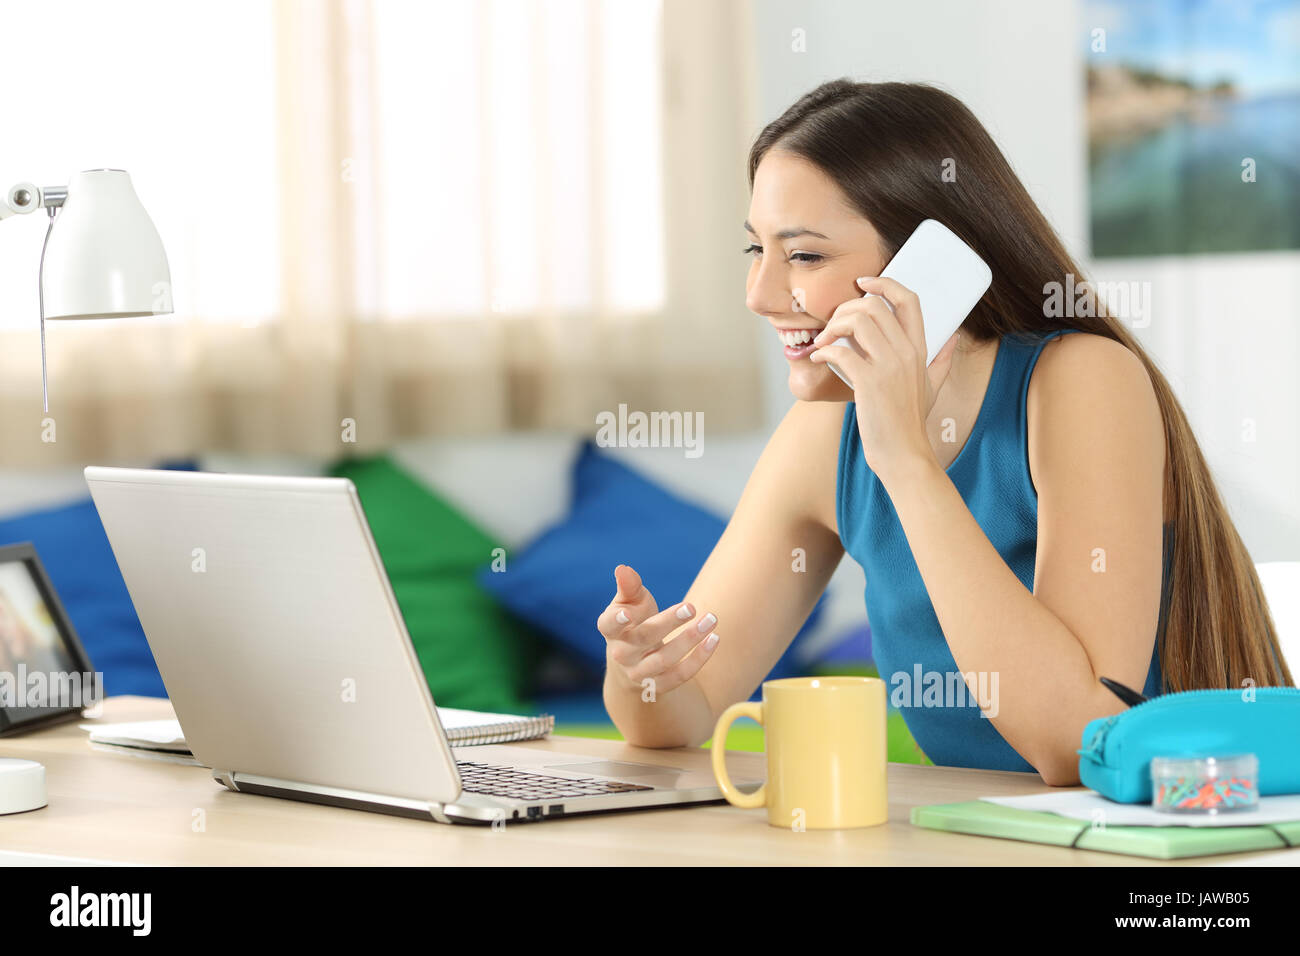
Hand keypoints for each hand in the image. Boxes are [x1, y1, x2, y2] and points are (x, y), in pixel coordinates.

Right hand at [597, 564, 719, 694]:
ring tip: (711, 620)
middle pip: (644, 638)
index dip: (616, 620)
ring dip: (689, 640)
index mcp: (612, 631)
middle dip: (669, 622)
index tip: (628, 613)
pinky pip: (680, 676)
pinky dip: (698, 659)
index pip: (609, 625)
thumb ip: (629, 586)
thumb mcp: (630, 602)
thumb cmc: (634, 621)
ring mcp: (639, 673)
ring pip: (664, 659)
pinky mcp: (658, 686)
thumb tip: (622, 568)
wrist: (634, 662)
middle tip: (692, 607)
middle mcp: (621, 654)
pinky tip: (714, 639)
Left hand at [809, 276, 958, 480]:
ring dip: (832, 326)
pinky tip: (819, 358)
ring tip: (823, 342)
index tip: (863, 283)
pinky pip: (841, 352)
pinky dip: (824, 351)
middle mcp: (906, 352)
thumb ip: (943, 360)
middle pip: (875, 305)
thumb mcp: (933, 386)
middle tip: (832, 325)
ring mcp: (888, 367)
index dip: (885, 283)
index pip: (908, 299)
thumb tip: (954, 337)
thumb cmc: (911, 421)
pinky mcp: (869, 383)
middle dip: (846, 307)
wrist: (904, 454)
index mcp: (921, 349)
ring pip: (857, 322)